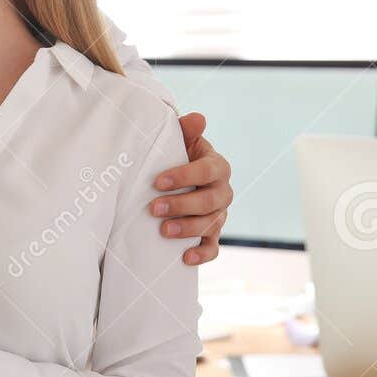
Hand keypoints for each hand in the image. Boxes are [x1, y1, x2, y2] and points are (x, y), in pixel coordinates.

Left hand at [148, 112, 230, 266]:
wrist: (178, 180)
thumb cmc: (177, 158)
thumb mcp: (181, 142)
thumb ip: (187, 131)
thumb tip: (198, 118)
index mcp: (217, 166)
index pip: (207, 171)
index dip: (184, 176)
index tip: (157, 182)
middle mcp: (223, 191)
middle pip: (209, 201)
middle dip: (182, 205)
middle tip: (154, 208)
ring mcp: (219, 215)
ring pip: (211, 224)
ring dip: (188, 229)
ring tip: (163, 231)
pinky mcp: (212, 234)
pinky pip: (213, 247)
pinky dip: (202, 254)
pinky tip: (185, 258)